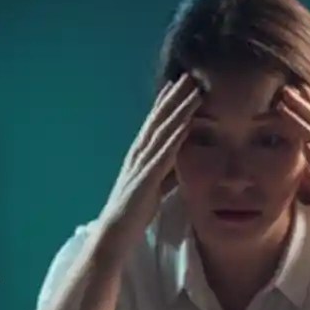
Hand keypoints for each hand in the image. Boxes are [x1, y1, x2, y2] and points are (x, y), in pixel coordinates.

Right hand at [99, 74, 201, 252]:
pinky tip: (187, 122)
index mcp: (141, 156)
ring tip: (193, 90)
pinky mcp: (147, 177)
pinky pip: (164, 153)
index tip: (179, 85)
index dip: (167, 104)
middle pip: (158, 120)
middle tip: (188, 76)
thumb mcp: (156, 187)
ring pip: (163, 130)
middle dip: (173, 97)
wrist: (116, 232)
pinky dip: (175, 135)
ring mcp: (142, 164)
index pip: (155, 125)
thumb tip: (180, 164)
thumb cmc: (136, 212)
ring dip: (178, 109)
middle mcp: (139, 154)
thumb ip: (167, 173)